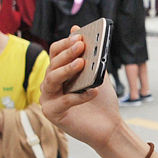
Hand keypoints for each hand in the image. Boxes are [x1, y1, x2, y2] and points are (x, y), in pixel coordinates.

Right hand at [40, 31, 124, 149]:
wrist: (109, 125)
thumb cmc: (101, 100)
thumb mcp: (97, 74)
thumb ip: (90, 56)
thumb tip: (79, 31)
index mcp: (59, 72)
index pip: (56, 52)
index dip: (66, 43)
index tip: (79, 35)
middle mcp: (50, 84)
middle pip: (53, 64)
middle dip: (67, 53)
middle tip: (81, 45)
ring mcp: (49, 99)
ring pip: (52, 80)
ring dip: (67, 69)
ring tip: (82, 63)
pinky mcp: (52, 114)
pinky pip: (64, 101)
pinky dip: (79, 96)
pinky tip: (93, 91)